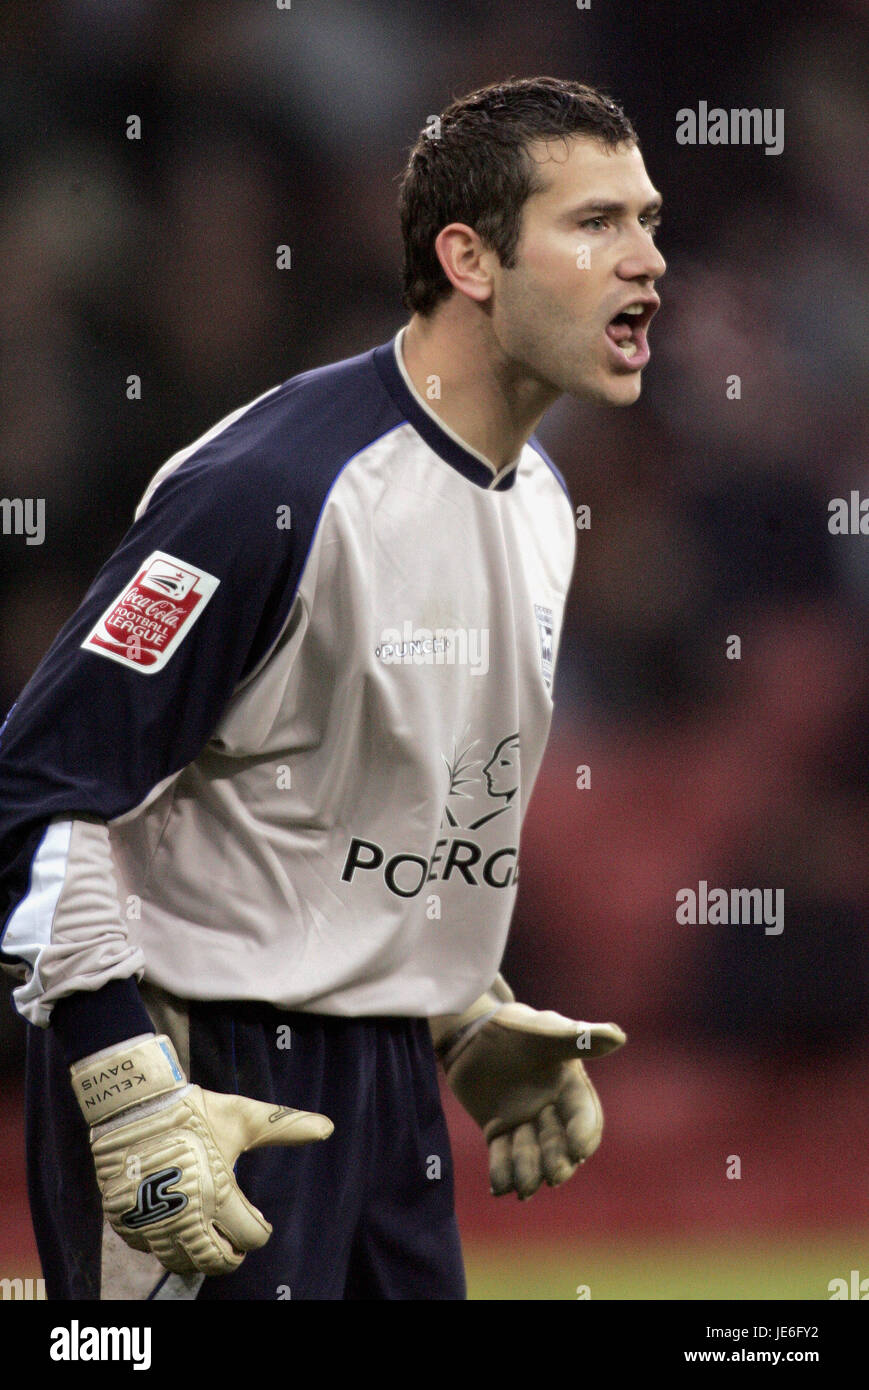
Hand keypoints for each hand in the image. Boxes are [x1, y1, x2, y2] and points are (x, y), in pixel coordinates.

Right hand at [71, 1034, 332, 1275]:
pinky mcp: (126, 1221)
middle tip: (236, 1242)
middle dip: (231, 1255)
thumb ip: (284, 1127)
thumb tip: (327, 1127)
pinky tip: (175, 1228)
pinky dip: (166, 1245)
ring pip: (182, 1262)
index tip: (260, 1222)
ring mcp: (152, 1223)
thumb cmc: (191, 1109)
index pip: (251, 1237)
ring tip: (208, 1238)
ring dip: (198, 1255)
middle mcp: (186, 1216)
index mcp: (219, 1193)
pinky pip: (150, 1250)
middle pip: (216, 1261)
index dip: (260, 1231)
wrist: (131, 1103)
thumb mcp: (242, 1117)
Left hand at [441, 1003, 624, 1199]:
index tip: (578, 1151)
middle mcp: (550, 1110)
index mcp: (569, 1088)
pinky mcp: (497, 1130)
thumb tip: (618, 1037)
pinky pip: (501, 1156)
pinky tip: (497, 1187)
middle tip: (552, 1177)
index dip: (583, 1136)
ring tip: (523, 1188)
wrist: (471, 1031)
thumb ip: (578, 1038)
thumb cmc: (515, 1027)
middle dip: (557, 1161)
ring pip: (530, 1155)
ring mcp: (524, 1122)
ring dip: (528, 1172)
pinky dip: (501, 1172)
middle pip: (559, 1145)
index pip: (584, 1119)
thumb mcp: (546, 1032)